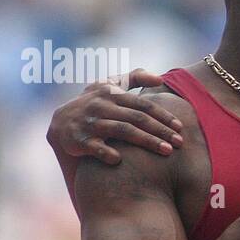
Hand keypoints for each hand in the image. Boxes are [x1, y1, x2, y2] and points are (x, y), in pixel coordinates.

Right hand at [46, 69, 183, 163]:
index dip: (163, 115)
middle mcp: (100, 105)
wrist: (60, 124)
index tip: (180, 127)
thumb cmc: (94, 105)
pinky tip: (120, 160)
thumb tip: (160, 78)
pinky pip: (95, 147)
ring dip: (147, 141)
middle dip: (161, 130)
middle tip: (180, 143)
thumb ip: (133, 78)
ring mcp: (89, 122)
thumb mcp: (108, 86)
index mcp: (110, 92)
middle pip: (137, 118)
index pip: (142, 104)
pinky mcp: (78, 140)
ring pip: (123, 131)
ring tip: (167, 151)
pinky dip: (107, 153)